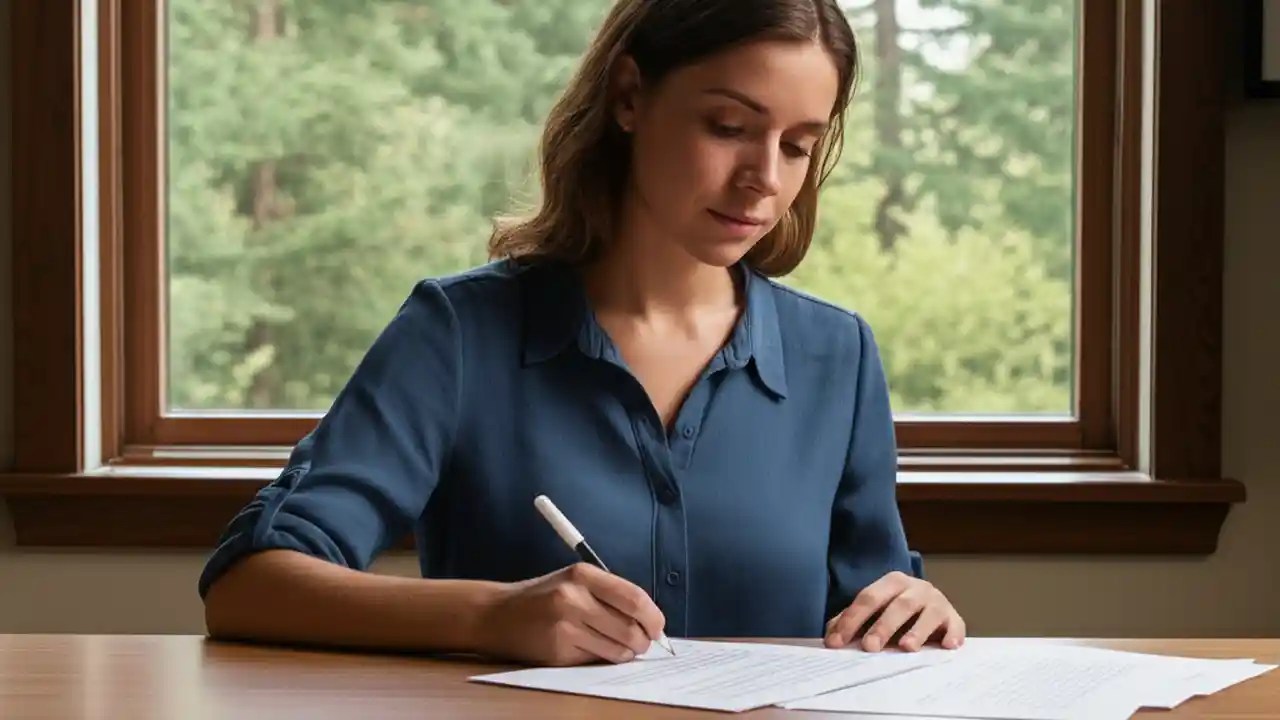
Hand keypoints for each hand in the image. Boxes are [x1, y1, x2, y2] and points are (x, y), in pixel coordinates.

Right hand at [476, 563, 665, 666]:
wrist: (498, 614)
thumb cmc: (544, 597)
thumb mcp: (575, 582)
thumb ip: (610, 595)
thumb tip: (650, 622)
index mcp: (583, 575)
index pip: (634, 598)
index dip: (654, 617)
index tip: (658, 628)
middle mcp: (574, 598)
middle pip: (630, 628)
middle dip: (643, 641)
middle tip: (641, 643)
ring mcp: (565, 626)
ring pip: (617, 649)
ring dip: (624, 653)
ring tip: (615, 646)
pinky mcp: (558, 651)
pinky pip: (595, 660)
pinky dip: (601, 659)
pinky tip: (588, 648)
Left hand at [824, 571, 964, 652]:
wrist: (933, 609)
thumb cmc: (896, 613)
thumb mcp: (874, 612)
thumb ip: (852, 621)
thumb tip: (831, 636)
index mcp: (892, 583)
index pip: (868, 598)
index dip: (851, 619)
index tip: (836, 642)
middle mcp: (916, 588)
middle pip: (898, 605)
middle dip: (882, 626)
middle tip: (869, 647)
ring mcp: (937, 602)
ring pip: (927, 614)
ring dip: (917, 631)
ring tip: (907, 648)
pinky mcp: (954, 618)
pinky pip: (955, 626)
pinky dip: (952, 635)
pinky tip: (946, 646)